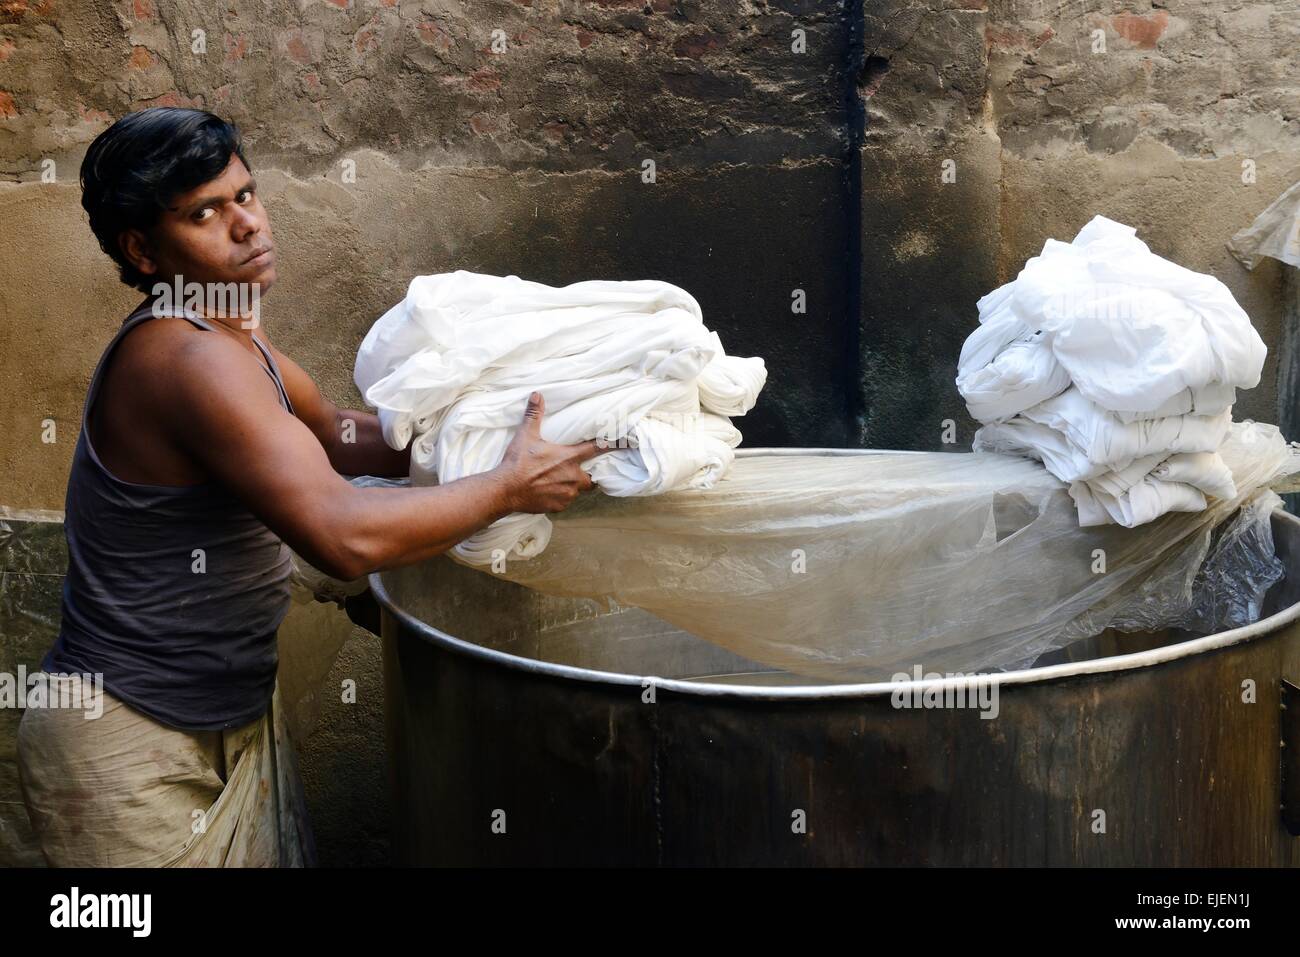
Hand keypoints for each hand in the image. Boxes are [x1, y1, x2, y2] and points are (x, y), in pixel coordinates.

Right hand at [495, 392, 603, 513]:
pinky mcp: (559, 506)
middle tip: (574, 471)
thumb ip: (534, 415)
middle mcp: (573, 477)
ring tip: (557, 481)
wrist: (506, 489)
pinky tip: (548, 492)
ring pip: (578, 491)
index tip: (623, 443)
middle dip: (587, 475)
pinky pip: (565, 502)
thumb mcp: (526, 435)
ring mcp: (567, 494)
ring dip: (572, 486)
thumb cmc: (518, 462)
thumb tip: (537, 394)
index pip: (596, 448)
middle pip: (591, 477)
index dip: (610, 445)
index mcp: (569, 458)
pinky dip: (560, 497)